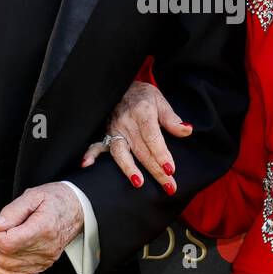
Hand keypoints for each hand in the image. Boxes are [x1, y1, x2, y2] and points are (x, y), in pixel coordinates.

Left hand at [0, 182, 82, 273]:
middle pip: (5, 256)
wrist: (77, 209)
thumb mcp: (34, 195)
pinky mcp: (42, 266)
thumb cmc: (57, 200)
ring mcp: (44, 260)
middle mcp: (44, 248)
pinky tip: (3, 256)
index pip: (7, 243)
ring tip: (2, 237)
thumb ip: (12, 211)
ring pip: (7, 267)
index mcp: (42, 228)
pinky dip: (3, 269)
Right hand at [80, 79, 192, 195]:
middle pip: (142, 150)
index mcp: (142, 112)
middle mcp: (126, 122)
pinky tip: (86, 165)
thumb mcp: (160, 101)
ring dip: (129, 169)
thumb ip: (172, 119)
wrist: (122, 86)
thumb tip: (186, 130)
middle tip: (169, 187)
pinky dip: (90, 154)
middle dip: (156, 170)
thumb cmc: (143, 96)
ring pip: (121, 152)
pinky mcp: (105, 133)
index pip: (152, 137)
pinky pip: (96, 145)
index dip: (161, 154)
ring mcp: (114, 129)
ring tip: (138, 183)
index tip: (170, 169)